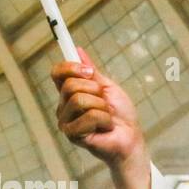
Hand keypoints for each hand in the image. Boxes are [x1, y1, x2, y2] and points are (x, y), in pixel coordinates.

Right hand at [51, 47, 144, 169]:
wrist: (131, 137)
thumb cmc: (121, 115)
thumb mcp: (107, 87)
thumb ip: (91, 71)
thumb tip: (78, 50)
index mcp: (69, 94)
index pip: (57, 73)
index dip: (71, 68)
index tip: (90, 72)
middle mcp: (63, 107)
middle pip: (70, 85)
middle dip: (95, 91)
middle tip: (105, 102)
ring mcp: (66, 122)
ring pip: (79, 100)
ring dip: (101, 106)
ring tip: (107, 116)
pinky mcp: (73, 135)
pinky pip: (89, 116)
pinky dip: (104, 119)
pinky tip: (106, 127)